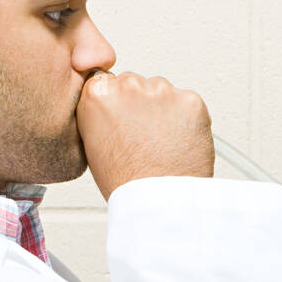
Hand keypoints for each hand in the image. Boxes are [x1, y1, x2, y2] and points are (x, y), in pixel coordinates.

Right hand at [76, 70, 214, 200]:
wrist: (160, 200)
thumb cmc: (126, 181)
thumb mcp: (92, 145)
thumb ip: (100, 115)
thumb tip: (112, 106)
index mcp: (98, 95)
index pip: (106, 81)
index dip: (115, 103)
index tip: (120, 119)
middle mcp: (129, 86)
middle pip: (136, 84)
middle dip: (140, 104)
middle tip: (142, 137)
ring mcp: (162, 91)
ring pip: (162, 92)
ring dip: (163, 111)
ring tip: (161, 144)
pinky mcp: (190, 100)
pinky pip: (187, 103)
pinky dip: (186, 120)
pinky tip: (177, 143)